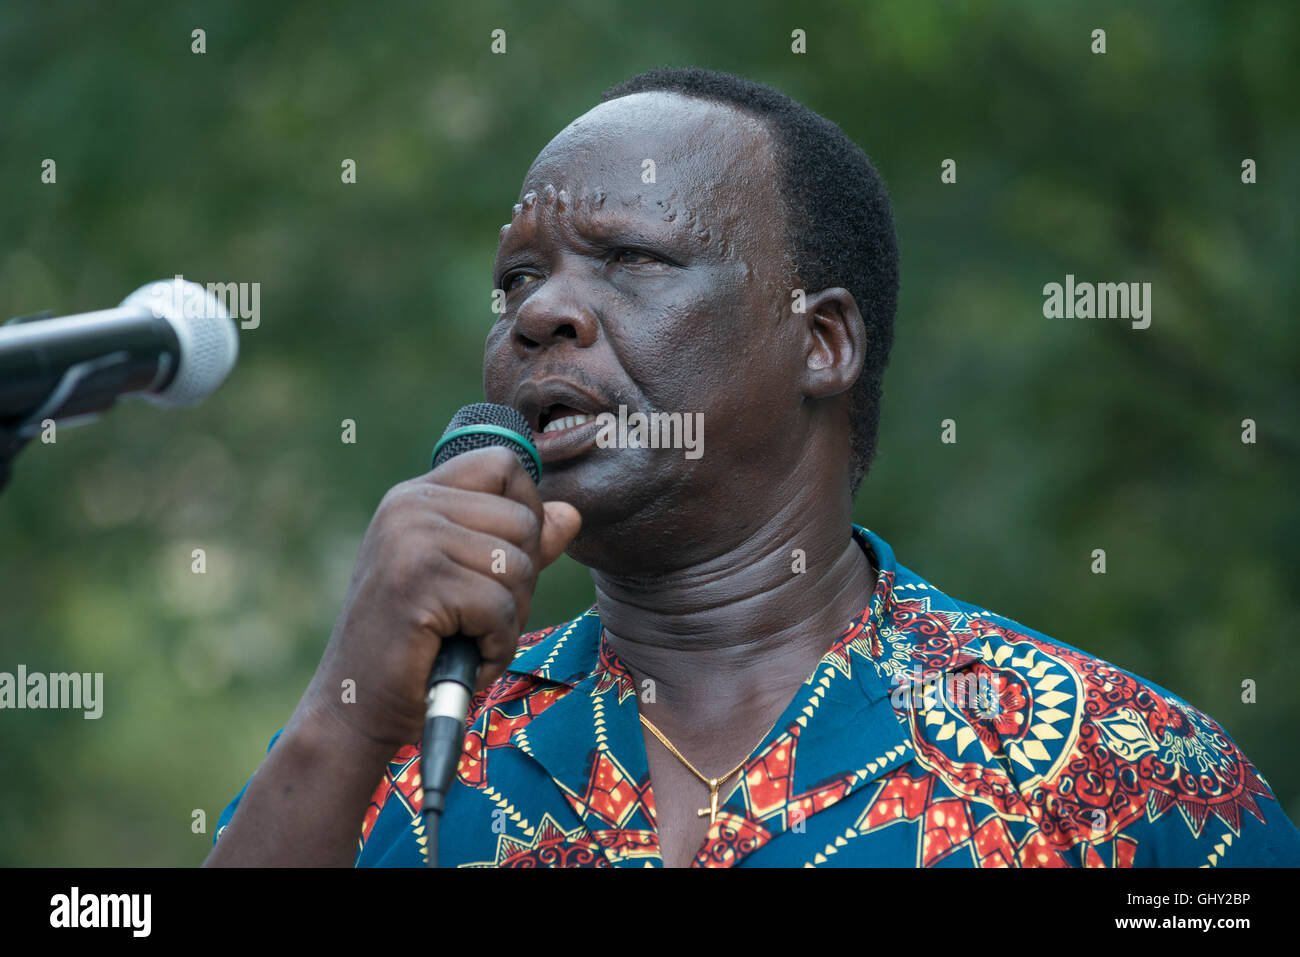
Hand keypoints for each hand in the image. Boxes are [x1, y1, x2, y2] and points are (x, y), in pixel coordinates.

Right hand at [303, 445, 581, 753]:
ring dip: (509, 620)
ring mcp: (410, 539)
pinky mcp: (418, 581)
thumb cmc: (416, 647)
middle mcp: (408, 506)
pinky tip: (463, 658)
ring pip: (518, 566)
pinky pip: (501, 607)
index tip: (504, 563)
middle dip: (521, 582)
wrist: (354, 708)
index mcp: (417, 496)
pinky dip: (496, 647)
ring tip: (467, 639)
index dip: (528, 511)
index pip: (503, 465)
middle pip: (524, 520)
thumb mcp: (470, 583)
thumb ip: (518, 545)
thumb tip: (570, 514)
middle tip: (479, 619)